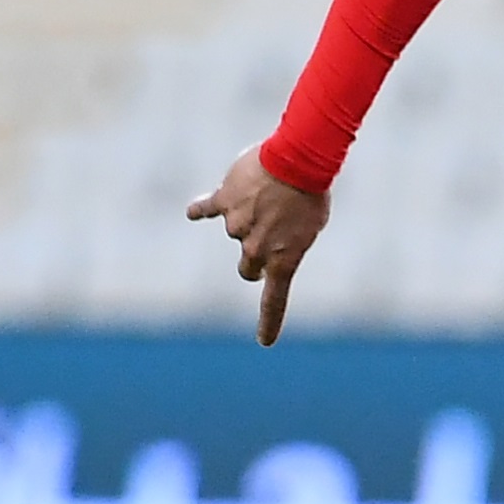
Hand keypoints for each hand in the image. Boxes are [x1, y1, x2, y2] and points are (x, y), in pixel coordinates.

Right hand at [185, 145, 330, 346]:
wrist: (297, 161)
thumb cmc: (311, 194)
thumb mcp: (310, 226)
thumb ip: (288, 239)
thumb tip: (266, 235)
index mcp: (281, 260)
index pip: (274, 301)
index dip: (269, 322)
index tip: (265, 341)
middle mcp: (254, 249)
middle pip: (247, 268)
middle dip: (253, 260)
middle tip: (266, 238)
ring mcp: (235, 225)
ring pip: (236, 229)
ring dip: (248, 215)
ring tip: (267, 192)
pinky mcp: (223, 200)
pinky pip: (206, 209)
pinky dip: (199, 210)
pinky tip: (192, 213)